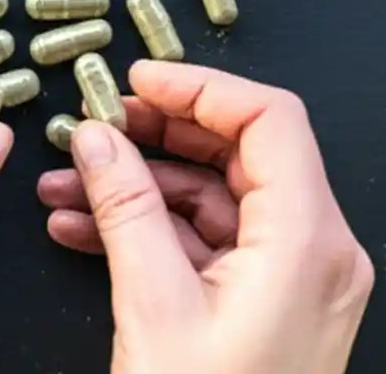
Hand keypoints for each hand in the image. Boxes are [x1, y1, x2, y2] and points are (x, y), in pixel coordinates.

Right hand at [37, 61, 372, 373]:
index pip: (269, 119)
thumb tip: (97, 134)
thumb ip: (125, 205)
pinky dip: (154, 228)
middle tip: (96, 121)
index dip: (199, 86)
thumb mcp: (152, 305)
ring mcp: (297, 279)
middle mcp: (319, 251)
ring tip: (67, 181)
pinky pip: (213, 242)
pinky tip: (84, 225)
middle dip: (160, 133)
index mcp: (309, 241)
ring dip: (141, 184)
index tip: (136, 79)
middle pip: (243, 152)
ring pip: (218, 198)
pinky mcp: (270, 303)